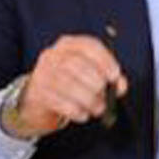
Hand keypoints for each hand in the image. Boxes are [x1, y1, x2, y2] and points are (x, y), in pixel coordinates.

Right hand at [12, 35, 127, 137]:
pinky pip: (59, 102)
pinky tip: (82, 114)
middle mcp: (53, 55)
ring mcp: (42, 73)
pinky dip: (75, 110)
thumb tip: (120, 86)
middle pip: (76, 64)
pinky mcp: (37, 93)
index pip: (88, 46)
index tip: (115, 76)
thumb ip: (108, 77)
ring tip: (98, 109)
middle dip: (95, 82)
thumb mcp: (90, 75)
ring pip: (68, 84)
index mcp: (69, 45)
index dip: (104, 60)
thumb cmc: (71, 84)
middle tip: (107, 97)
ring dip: (88, 100)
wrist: (39, 100)